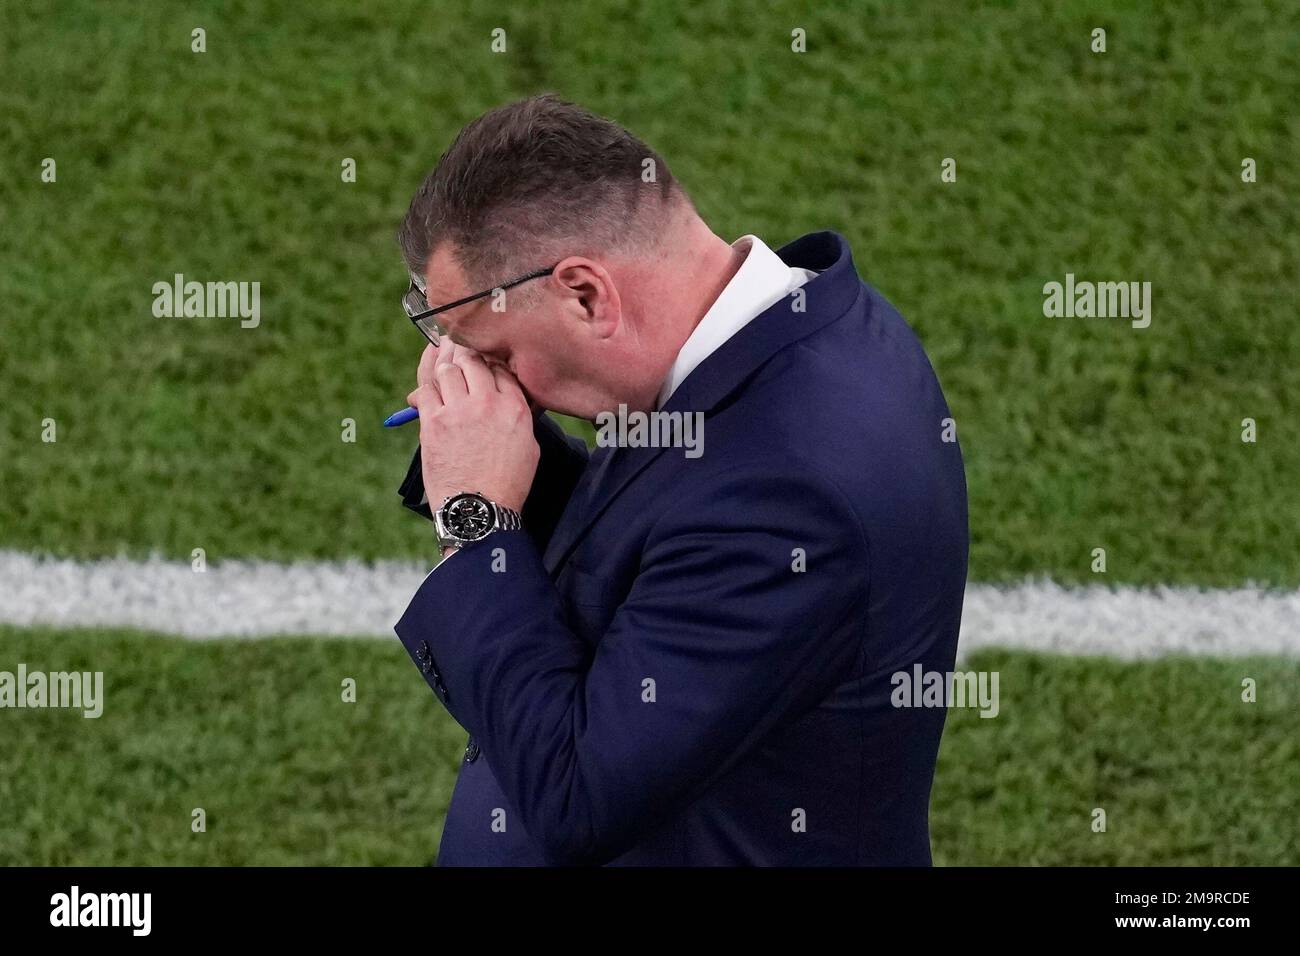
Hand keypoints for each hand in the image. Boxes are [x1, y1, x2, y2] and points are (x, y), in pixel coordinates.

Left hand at [406, 342, 539, 516]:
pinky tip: (429, 361)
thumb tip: (505, 396)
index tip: (484, 354)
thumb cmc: (506, 484)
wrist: (478, 510)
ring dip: (447, 358)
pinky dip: (427, 371)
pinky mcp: (433, 422)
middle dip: (466, 350)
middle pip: (474, 360)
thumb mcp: (528, 446)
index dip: (491, 358)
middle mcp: (487, 403)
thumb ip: (518, 414)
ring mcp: (458, 410)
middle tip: (460, 341)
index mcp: (515, 408)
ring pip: (449, 368)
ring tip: (444, 347)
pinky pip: (427, 386)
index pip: (501, 368)